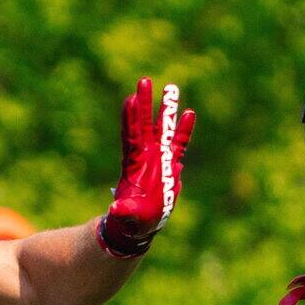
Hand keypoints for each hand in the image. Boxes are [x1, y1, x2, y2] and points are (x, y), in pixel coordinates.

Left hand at [98, 78, 195, 257]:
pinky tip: (189, 113)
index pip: (131, 136)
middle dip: (145, 104)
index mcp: (133, 165)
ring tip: (171, 87)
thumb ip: (123, 211)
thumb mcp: (127, 216)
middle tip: (144, 80)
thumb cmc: (132, 220)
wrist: (142, 224)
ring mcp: (158, 157)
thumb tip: (114, 210)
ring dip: (167, 110)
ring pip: (163, 129)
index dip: (131, 119)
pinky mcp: (171, 164)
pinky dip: (184, 130)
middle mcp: (145, 156)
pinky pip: (179, 143)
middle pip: (144, 125)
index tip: (130, 98)